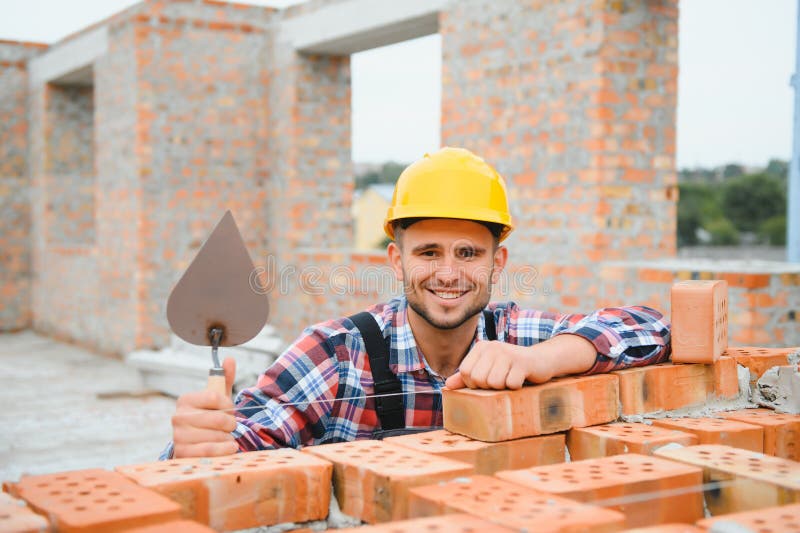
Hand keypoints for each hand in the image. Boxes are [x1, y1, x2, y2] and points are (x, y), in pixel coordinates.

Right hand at [171, 357, 238, 457]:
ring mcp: (178, 436)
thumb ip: (224, 379)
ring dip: (228, 438)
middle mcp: (178, 417)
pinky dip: (224, 450)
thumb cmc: (209, 418)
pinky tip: (228, 447)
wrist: (196, 445)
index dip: (228, 404)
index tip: (229, 408)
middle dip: (231, 423)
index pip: (214, 397)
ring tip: (226, 437)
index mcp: (185, 400)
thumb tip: (229, 359)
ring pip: (216, 436)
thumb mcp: (218, 398)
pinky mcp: (183, 454)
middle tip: (230, 426)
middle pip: (218, 418)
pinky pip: (210, 451)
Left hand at [444, 334, 595, 389]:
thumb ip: (467, 376)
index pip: (465, 372)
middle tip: (501, 380)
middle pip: (479, 379)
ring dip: (503, 387)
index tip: (486, 381)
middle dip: (489, 387)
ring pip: (494, 383)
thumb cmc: (511, 367)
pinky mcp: (523, 362)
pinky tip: (521, 379)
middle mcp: (493, 347)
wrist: (541, 360)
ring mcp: (508, 353)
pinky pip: (511, 384)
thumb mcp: (488, 369)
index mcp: (481, 347)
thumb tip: (447, 385)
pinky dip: (516, 387)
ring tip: (511, 378)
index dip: (474, 383)